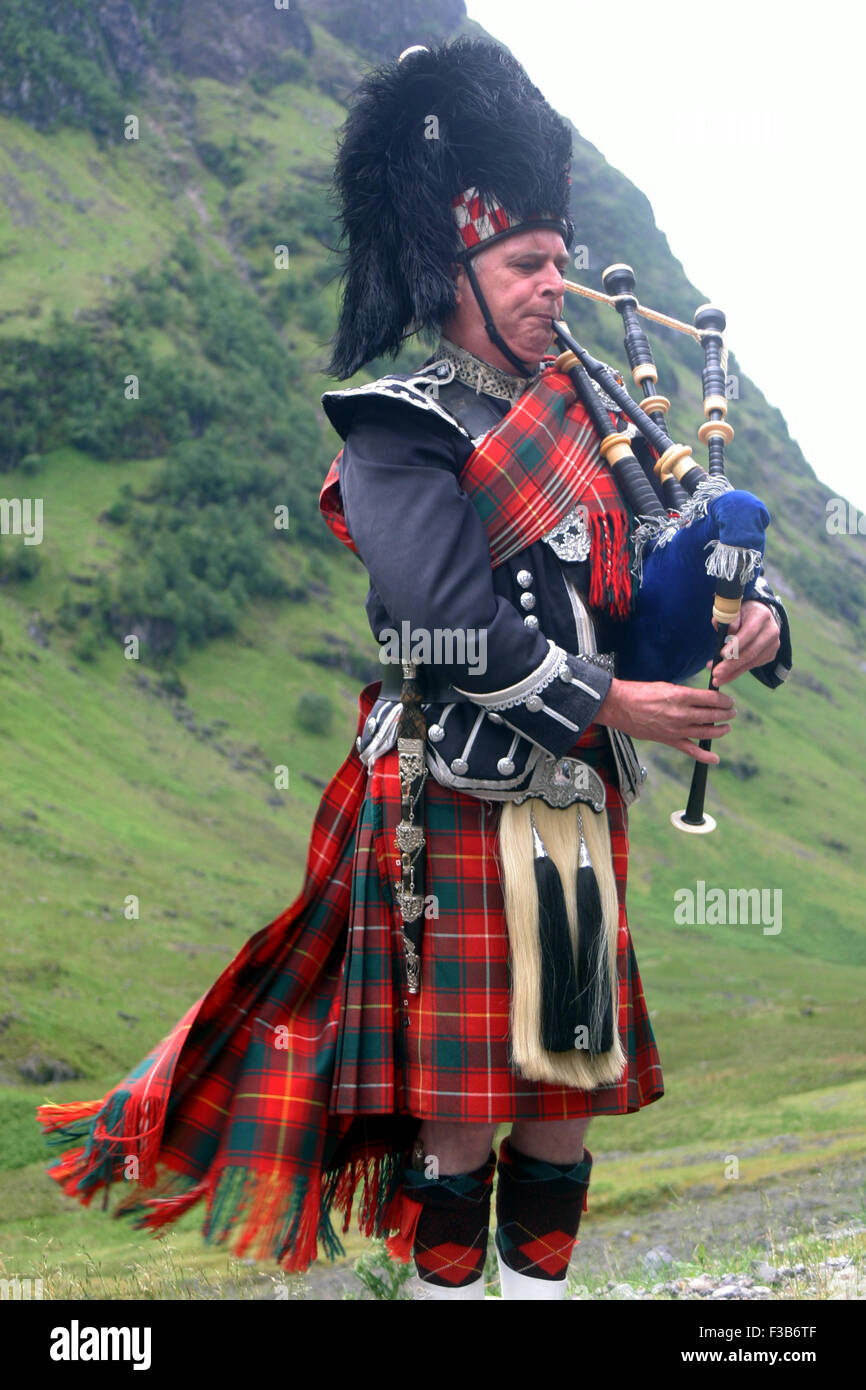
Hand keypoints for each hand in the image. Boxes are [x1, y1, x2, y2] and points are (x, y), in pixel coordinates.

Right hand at [595, 677, 735, 764]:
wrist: (620, 706)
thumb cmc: (640, 693)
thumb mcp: (666, 686)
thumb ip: (685, 694)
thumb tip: (700, 697)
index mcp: (681, 697)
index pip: (712, 699)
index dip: (724, 700)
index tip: (728, 700)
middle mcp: (682, 714)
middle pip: (713, 715)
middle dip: (726, 714)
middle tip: (732, 712)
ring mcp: (676, 729)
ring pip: (706, 732)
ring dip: (720, 730)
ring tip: (727, 727)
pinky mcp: (669, 740)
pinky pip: (690, 750)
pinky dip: (704, 756)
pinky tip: (715, 758)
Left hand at [708, 600, 780, 686]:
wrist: (762, 616)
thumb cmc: (742, 613)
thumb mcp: (734, 610)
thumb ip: (726, 619)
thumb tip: (718, 628)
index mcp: (761, 616)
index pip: (749, 632)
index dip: (736, 644)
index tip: (722, 654)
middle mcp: (771, 631)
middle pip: (751, 651)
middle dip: (732, 664)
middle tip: (716, 673)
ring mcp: (773, 644)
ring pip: (752, 662)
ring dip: (733, 672)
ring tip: (717, 679)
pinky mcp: (770, 655)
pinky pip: (753, 666)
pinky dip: (738, 672)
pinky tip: (726, 676)